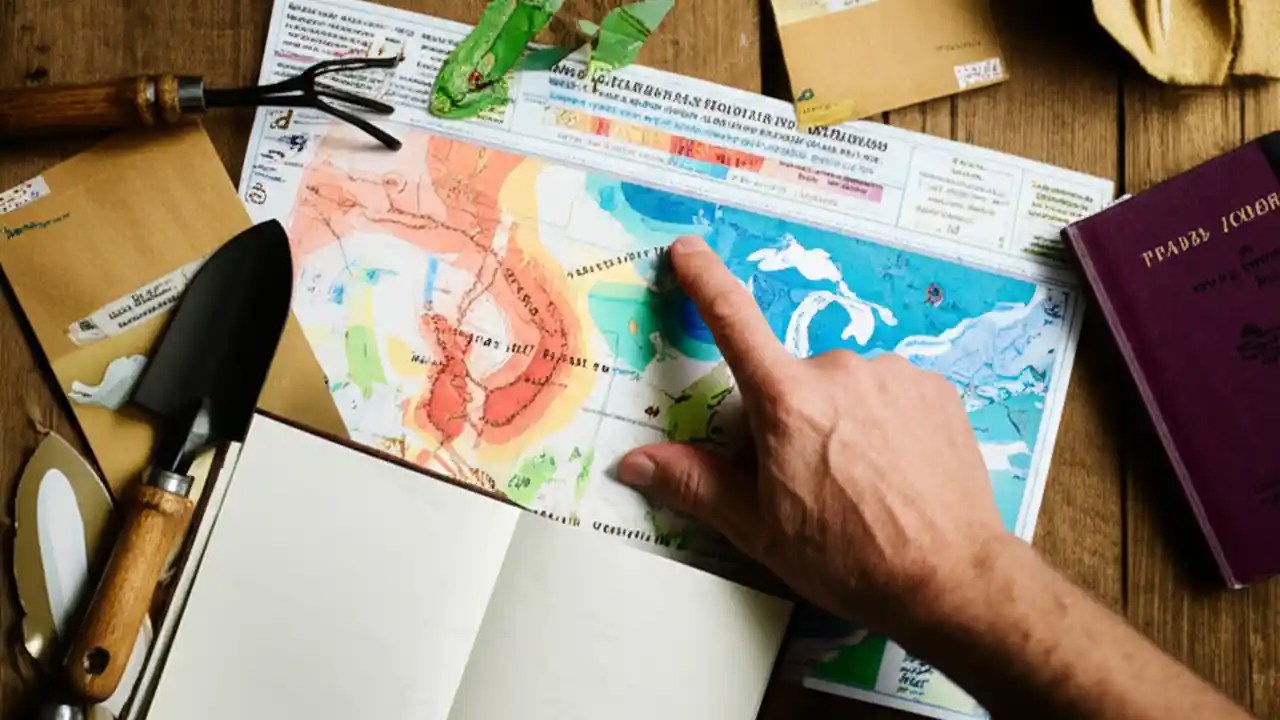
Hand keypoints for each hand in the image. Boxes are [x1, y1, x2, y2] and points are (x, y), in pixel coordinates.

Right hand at [616, 235, 1009, 632]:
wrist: (951, 577)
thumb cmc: (846, 558)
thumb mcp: (758, 528)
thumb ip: (694, 484)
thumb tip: (634, 463)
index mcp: (785, 399)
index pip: (732, 321)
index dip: (704, 280)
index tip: (688, 251)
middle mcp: (839, 369)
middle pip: (792, 379)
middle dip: (790, 417)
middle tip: (808, 480)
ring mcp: (893, 374)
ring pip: (845, 386)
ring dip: (842, 418)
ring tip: (863, 482)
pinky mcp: (935, 388)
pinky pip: (890, 393)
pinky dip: (885, 422)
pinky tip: (896, 469)